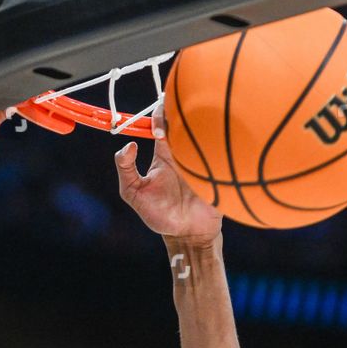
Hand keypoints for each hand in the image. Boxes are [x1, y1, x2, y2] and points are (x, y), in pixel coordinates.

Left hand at [114, 121, 222, 244]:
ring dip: (202, 126)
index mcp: (164, 154)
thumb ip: (124, 169)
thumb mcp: (133, 193)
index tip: (158, 132)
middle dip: (184, 113)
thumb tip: (128, 145)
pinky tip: (210, 151)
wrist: (187, 235)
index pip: (162, 124)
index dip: (160, 118)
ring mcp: (203, 160)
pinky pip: (221, 152)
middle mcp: (184, 152)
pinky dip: (218, 146)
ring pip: (205, 131)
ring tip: (196, 132)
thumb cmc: (160, 214)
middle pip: (186, 121)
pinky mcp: (219, 171)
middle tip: (181, 116)